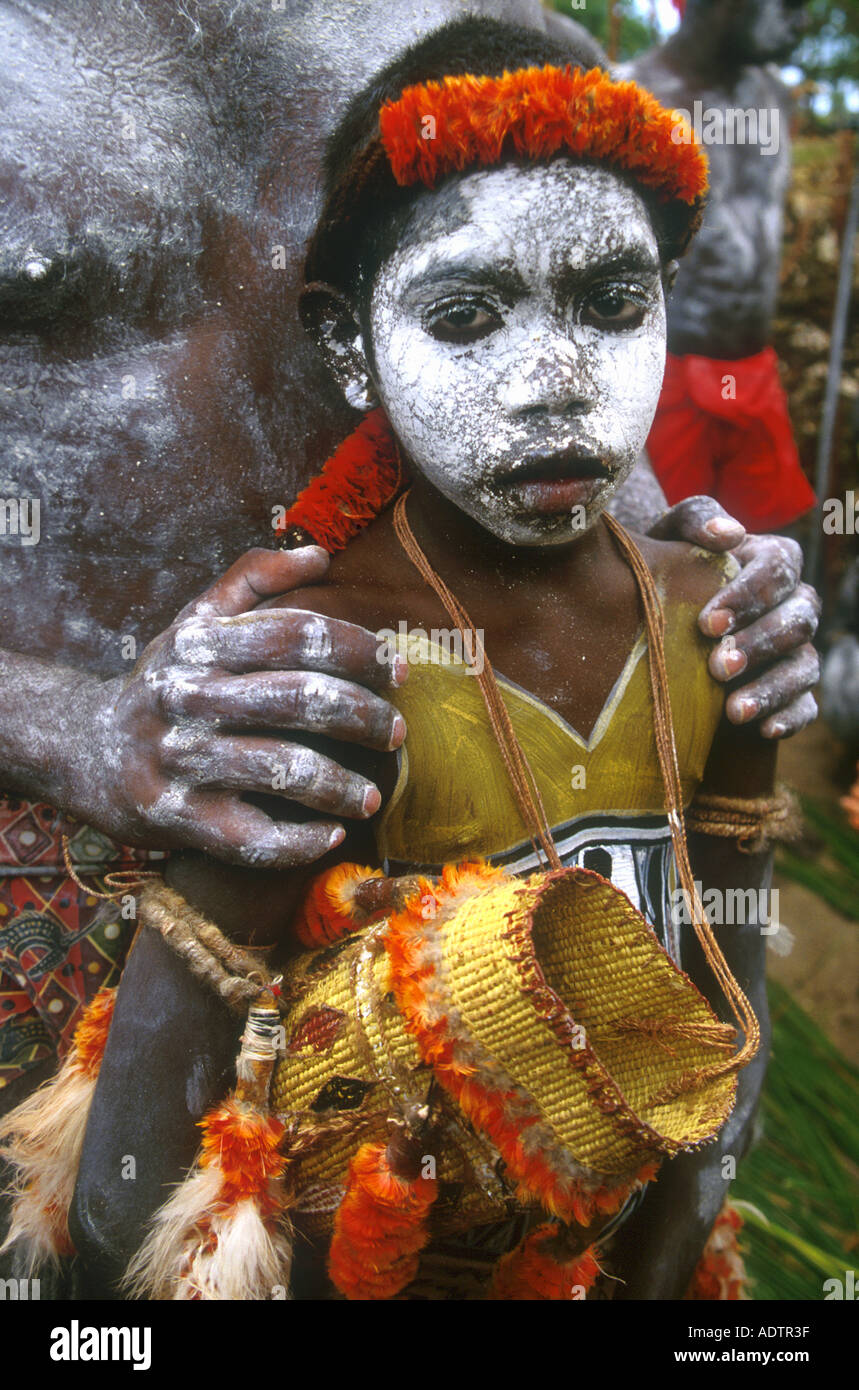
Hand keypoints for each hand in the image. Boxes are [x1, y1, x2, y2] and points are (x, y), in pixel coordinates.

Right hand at [74, 548, 405, 867]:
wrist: (81, 751)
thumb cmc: (161, 682)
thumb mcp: (194, 621)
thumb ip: (254, 578)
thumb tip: (322, 554)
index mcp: (204, 646)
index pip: (296, 635)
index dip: (357, 649)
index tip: (399, 670)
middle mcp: (191, 697)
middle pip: (300, 699)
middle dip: (364, 716)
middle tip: (397, 732)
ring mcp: (183, 760)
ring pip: (283, 769)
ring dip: (340, 787)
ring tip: (371, 796)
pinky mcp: (176, 817)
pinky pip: (251, 836)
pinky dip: (299, 841)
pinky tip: (329, 836)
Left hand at [649, 497, 819, 737]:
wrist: (655, 621)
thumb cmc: (666, 571)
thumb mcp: (670, 539)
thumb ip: (696, 521)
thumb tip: (729, 533)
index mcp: (773, 560)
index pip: (779, 568)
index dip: (748, 595)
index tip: (706, 623)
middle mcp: (794, 604)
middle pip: (799, 620)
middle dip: (760, 644)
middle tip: (717, 667)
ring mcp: (797, 650)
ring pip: (806, 667)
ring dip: (772, 688)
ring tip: (732, 710)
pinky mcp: (793, 691)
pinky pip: (807, 706)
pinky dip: (789, 717)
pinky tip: (762, 729)